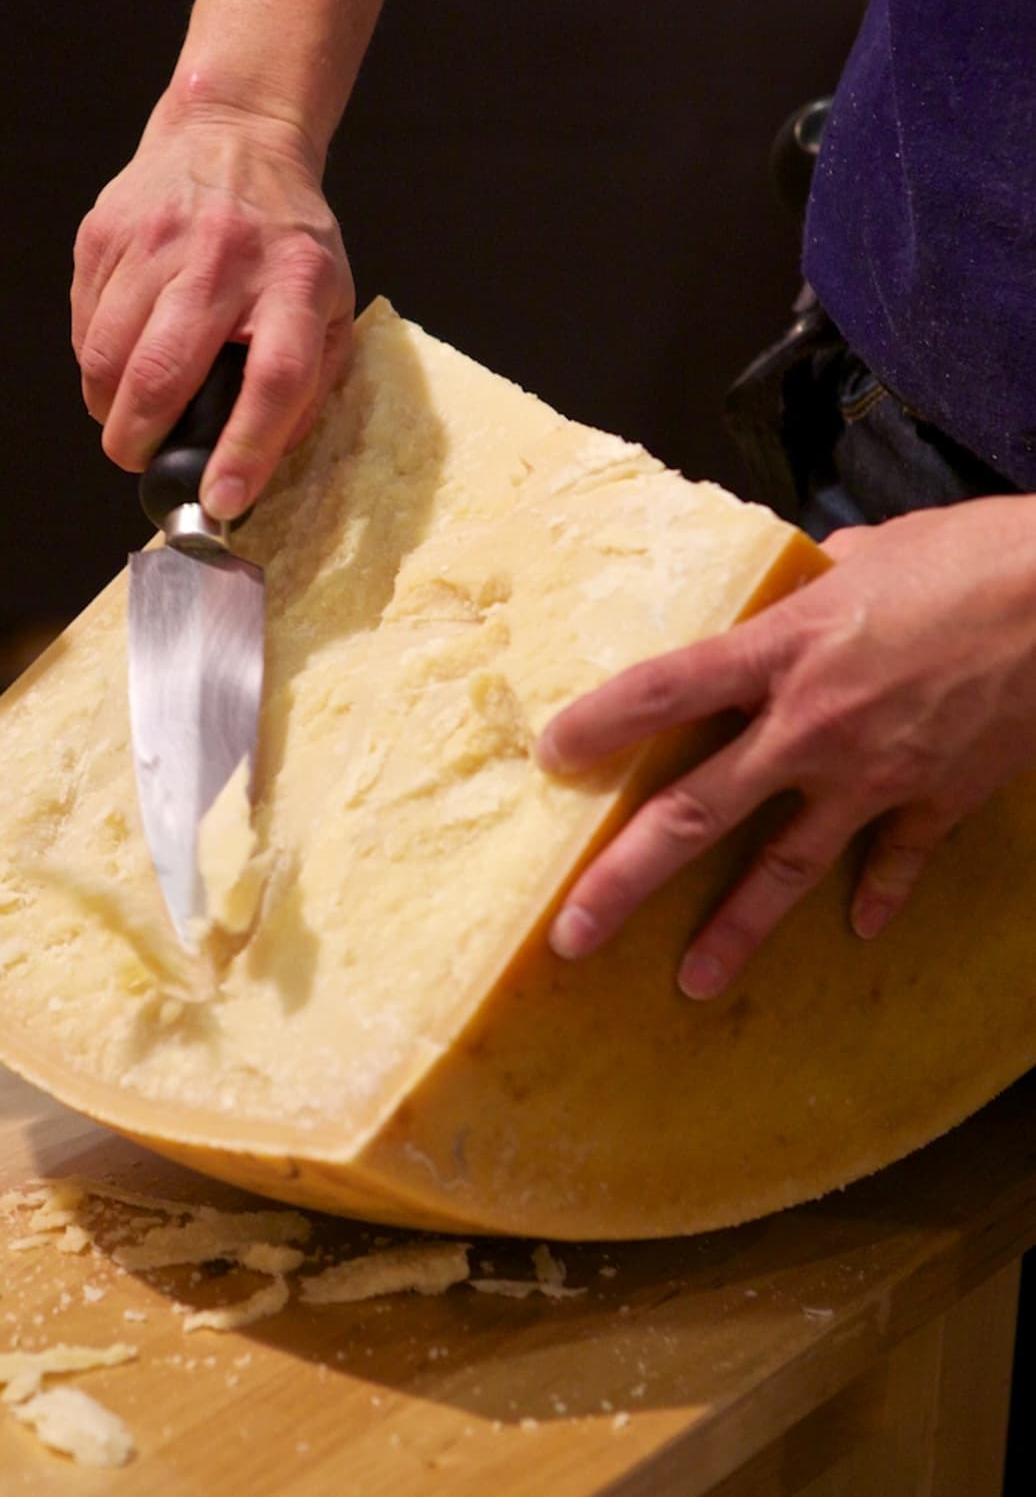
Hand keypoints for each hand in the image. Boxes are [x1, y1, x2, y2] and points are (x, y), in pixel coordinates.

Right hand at [71, 100, 354, 519]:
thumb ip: (307, 386)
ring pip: (105, 359)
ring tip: (128, 418)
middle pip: (162, 374)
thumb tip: (255, 467)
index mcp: (294, 283)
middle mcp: (222, 258)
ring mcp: (154, 240)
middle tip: (144, 462)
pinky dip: (94, 365)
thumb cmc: (286, 242)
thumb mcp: (329, 306)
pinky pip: (83, 328)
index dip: (245, 451)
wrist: (233, 134)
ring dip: (109, 410)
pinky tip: (118, 361)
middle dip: (140, 442)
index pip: (272, 381)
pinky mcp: (103, 233)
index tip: (222, 501)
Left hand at [536, 497, 1035, 997]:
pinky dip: (878, 895)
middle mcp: (810, 726)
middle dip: (625, 880)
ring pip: (783, 867)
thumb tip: (811, 571)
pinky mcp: (938, 798)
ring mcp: (873, 774)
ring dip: (734, 930)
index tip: (551, 756)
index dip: (600, 724)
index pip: (664, 691)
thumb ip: (821, 576)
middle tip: (572, 935)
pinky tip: (858, 929)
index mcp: (783, 649)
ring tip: (692, 982)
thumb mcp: (876, 549)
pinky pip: (896, 862)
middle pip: (696, 813)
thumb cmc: (980, 553)